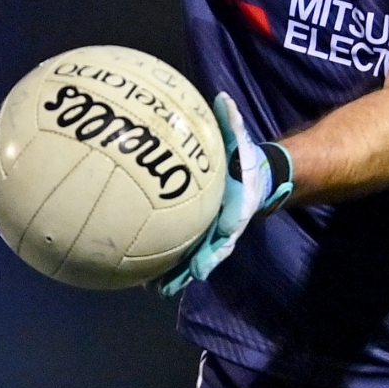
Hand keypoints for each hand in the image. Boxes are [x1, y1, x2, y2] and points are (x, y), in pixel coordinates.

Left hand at [157, 95, 289, 297]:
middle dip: (183, 271)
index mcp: (232, 212)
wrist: (255, 176)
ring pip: (188, 256)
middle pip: (201, 255)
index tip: (201, 267)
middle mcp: (218, 228)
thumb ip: (233, 123)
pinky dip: (159, 252)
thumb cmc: (246, 159)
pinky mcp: (194, 229)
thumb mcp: (242, 141)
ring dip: (170, 272)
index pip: (223, 235)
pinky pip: (175, 242)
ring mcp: (206, 232)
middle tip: (162, 286)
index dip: (212, 251)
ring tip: (146, 286)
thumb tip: (223, 100)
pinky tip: (134, 261)